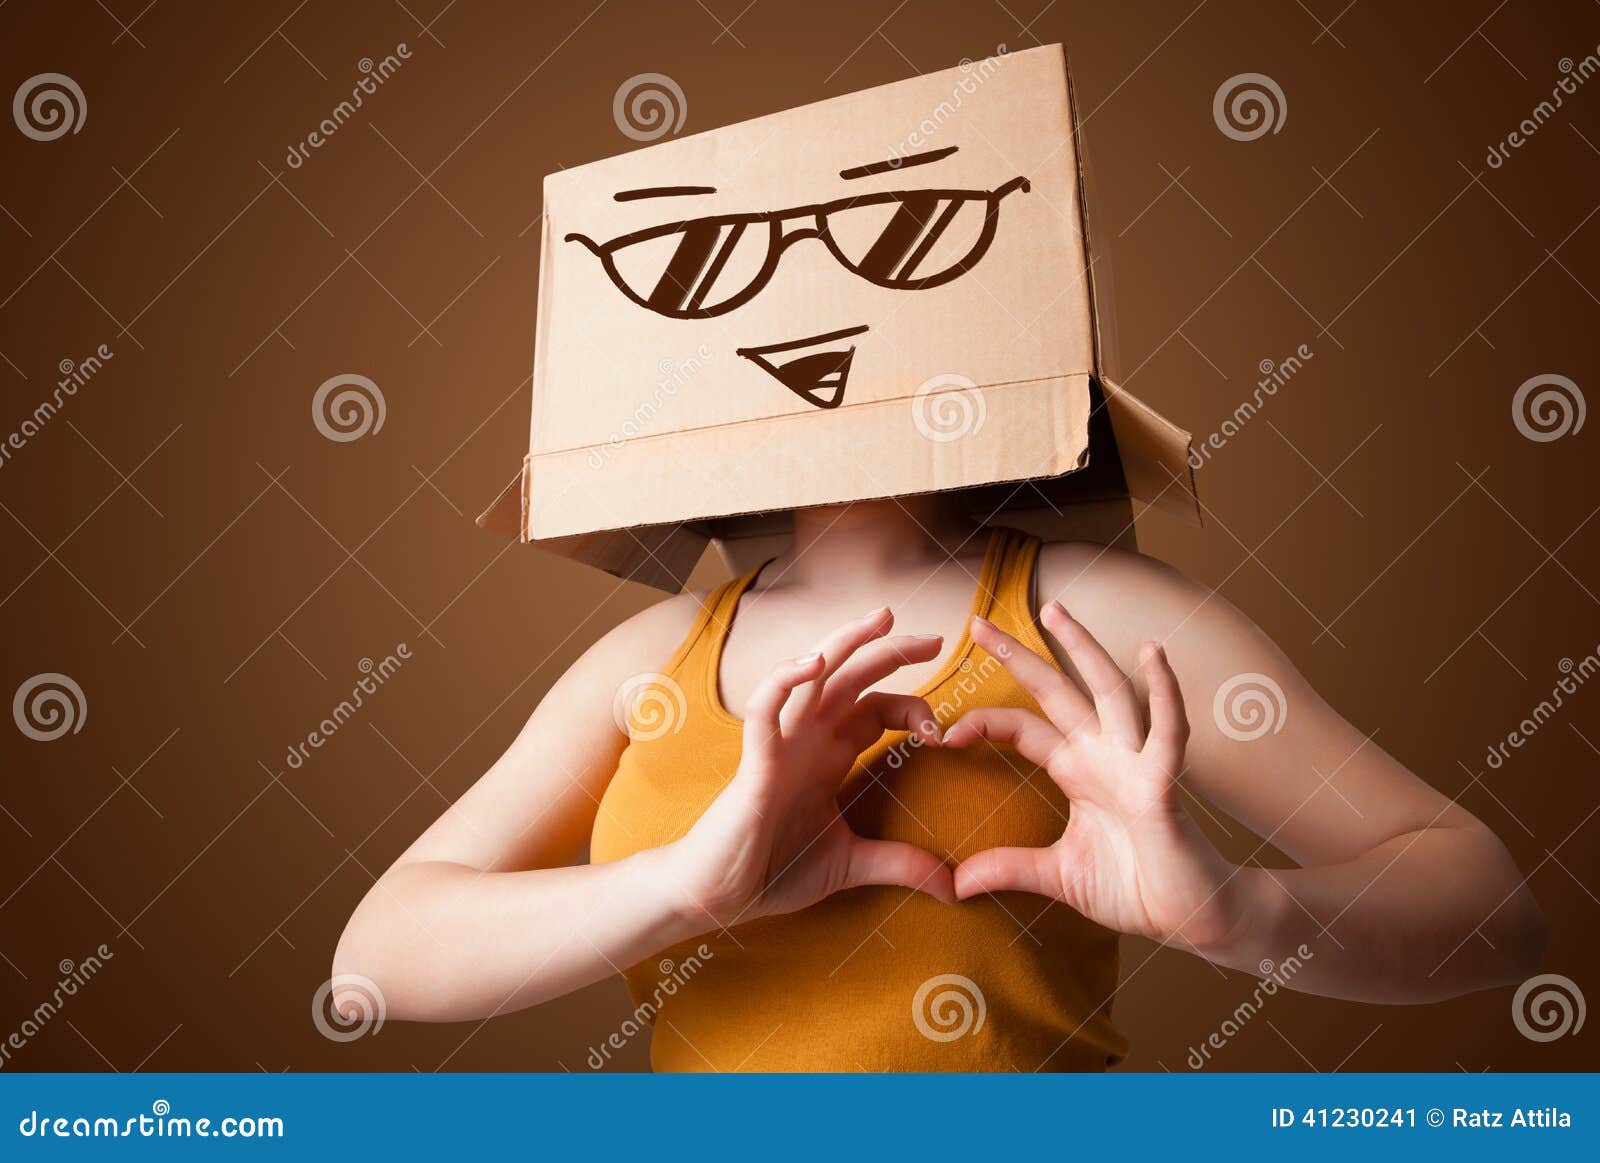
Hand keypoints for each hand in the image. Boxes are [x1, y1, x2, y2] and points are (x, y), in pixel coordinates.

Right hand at [672, 608, 955, 925]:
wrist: (718, 896)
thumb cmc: (772, 871)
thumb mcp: (850, 865)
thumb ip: (900, 864)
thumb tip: (955, 888)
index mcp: (829, 755)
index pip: (876, 709)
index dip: (913, 709)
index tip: (943, 734)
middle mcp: (807, 739)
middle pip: (852, 678)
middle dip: (891, 653)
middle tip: (935, 638)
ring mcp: (780, 745)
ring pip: (812, 676)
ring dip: (845, 644)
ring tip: (881, 619)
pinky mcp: (755, 762)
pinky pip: (764, 709)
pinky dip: (784, 680)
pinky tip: (812, 663)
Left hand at [945, 603, 1242, 953]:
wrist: (1191, 915)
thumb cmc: (1134, 888)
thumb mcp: (1058, 876)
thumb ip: (1010, 869)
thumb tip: (956, 885)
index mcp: (1077, 771)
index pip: (1022, 729)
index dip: (984, 723)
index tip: (944, 733)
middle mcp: (1104, 755)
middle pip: (1056, 692)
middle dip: (1019, 656)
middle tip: (978, 621)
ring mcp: (1136, 763)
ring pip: (1108, 692)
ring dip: (1083, 650)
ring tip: (1057, 611)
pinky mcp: (1164, 783)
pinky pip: (1167, 731)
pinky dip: (1164, 693)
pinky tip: (1153, 654)